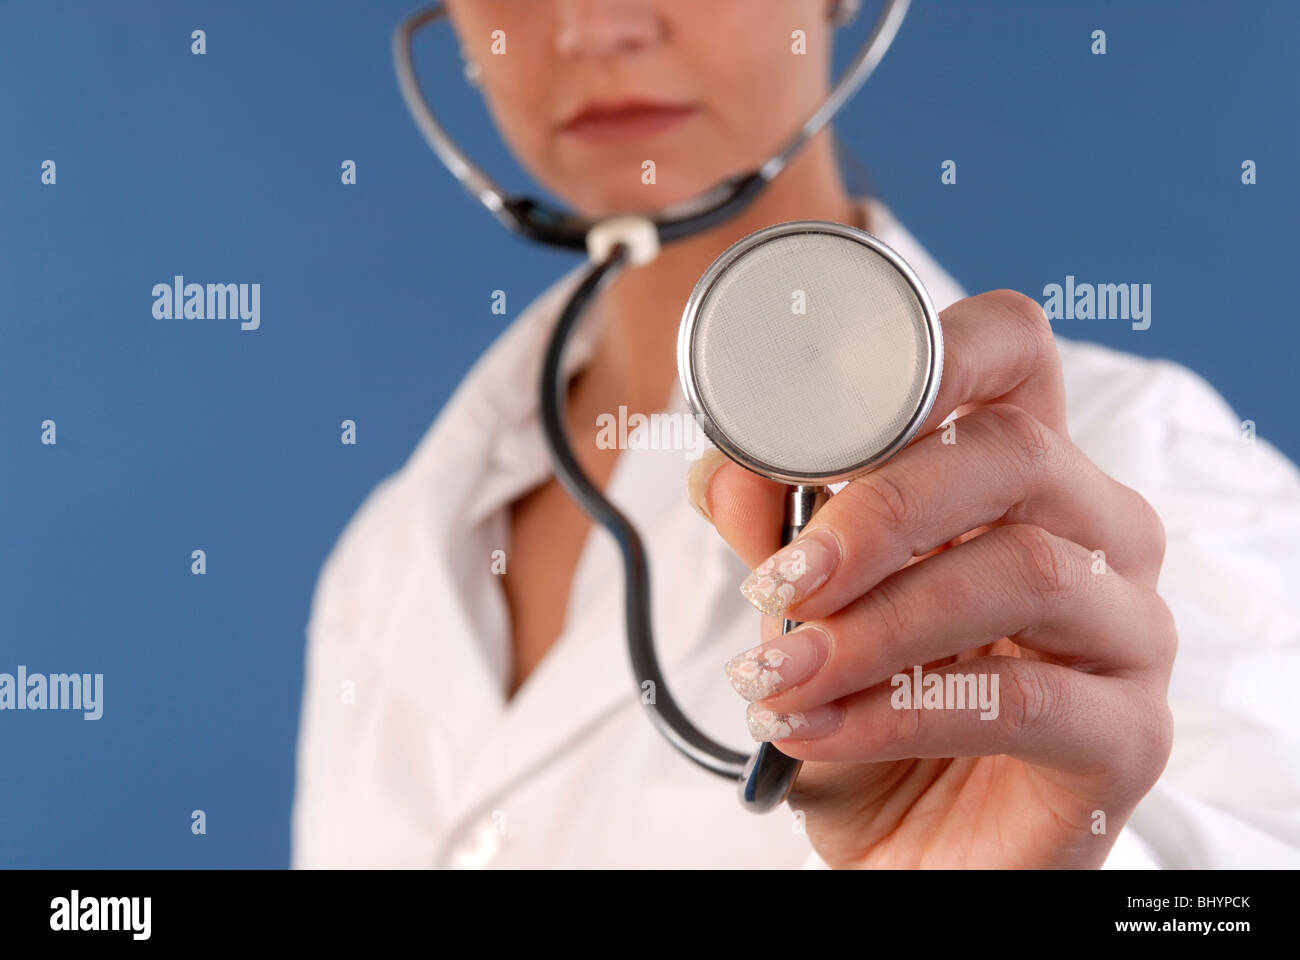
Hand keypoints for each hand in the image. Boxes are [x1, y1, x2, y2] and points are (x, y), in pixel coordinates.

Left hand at [692, 290, 1175, 867]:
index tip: (803, 417)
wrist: (915, 851)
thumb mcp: (802, 611)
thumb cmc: (868, 713)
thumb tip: (727, 468)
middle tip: (783, 580)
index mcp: (1016, 474)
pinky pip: (1023, 701)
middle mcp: (1093, 531)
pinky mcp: (1130, 734)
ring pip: (1024, 572)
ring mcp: (1126, 630)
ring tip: (782, 673)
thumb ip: (772, 530)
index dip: (924, 352)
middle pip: (1012, 452)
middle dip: (876, 512)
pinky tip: (820, 732)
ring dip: (876, 625)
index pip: (1007, 350)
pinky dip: (898, 712)